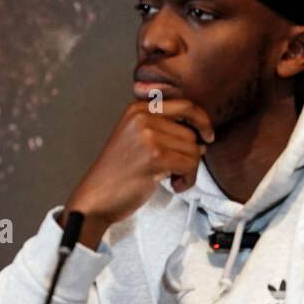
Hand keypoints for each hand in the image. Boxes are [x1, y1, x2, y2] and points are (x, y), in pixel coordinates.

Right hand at [64, 99, 213, 245]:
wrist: (96, 197)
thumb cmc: (117, 173)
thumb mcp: (136, 139)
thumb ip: (165, 130)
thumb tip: (202, 139)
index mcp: (137, 109)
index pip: (185, 105)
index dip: (202, 121)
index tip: (207, 135)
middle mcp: (142, 117)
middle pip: (191, 132)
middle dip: (191, 155)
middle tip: (177, 170)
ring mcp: (148, 136)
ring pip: (193, 150)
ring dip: (189, 170)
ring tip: (171, 179)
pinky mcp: (154, 156)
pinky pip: (190, 165)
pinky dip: (187, 179)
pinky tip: (173, 185)